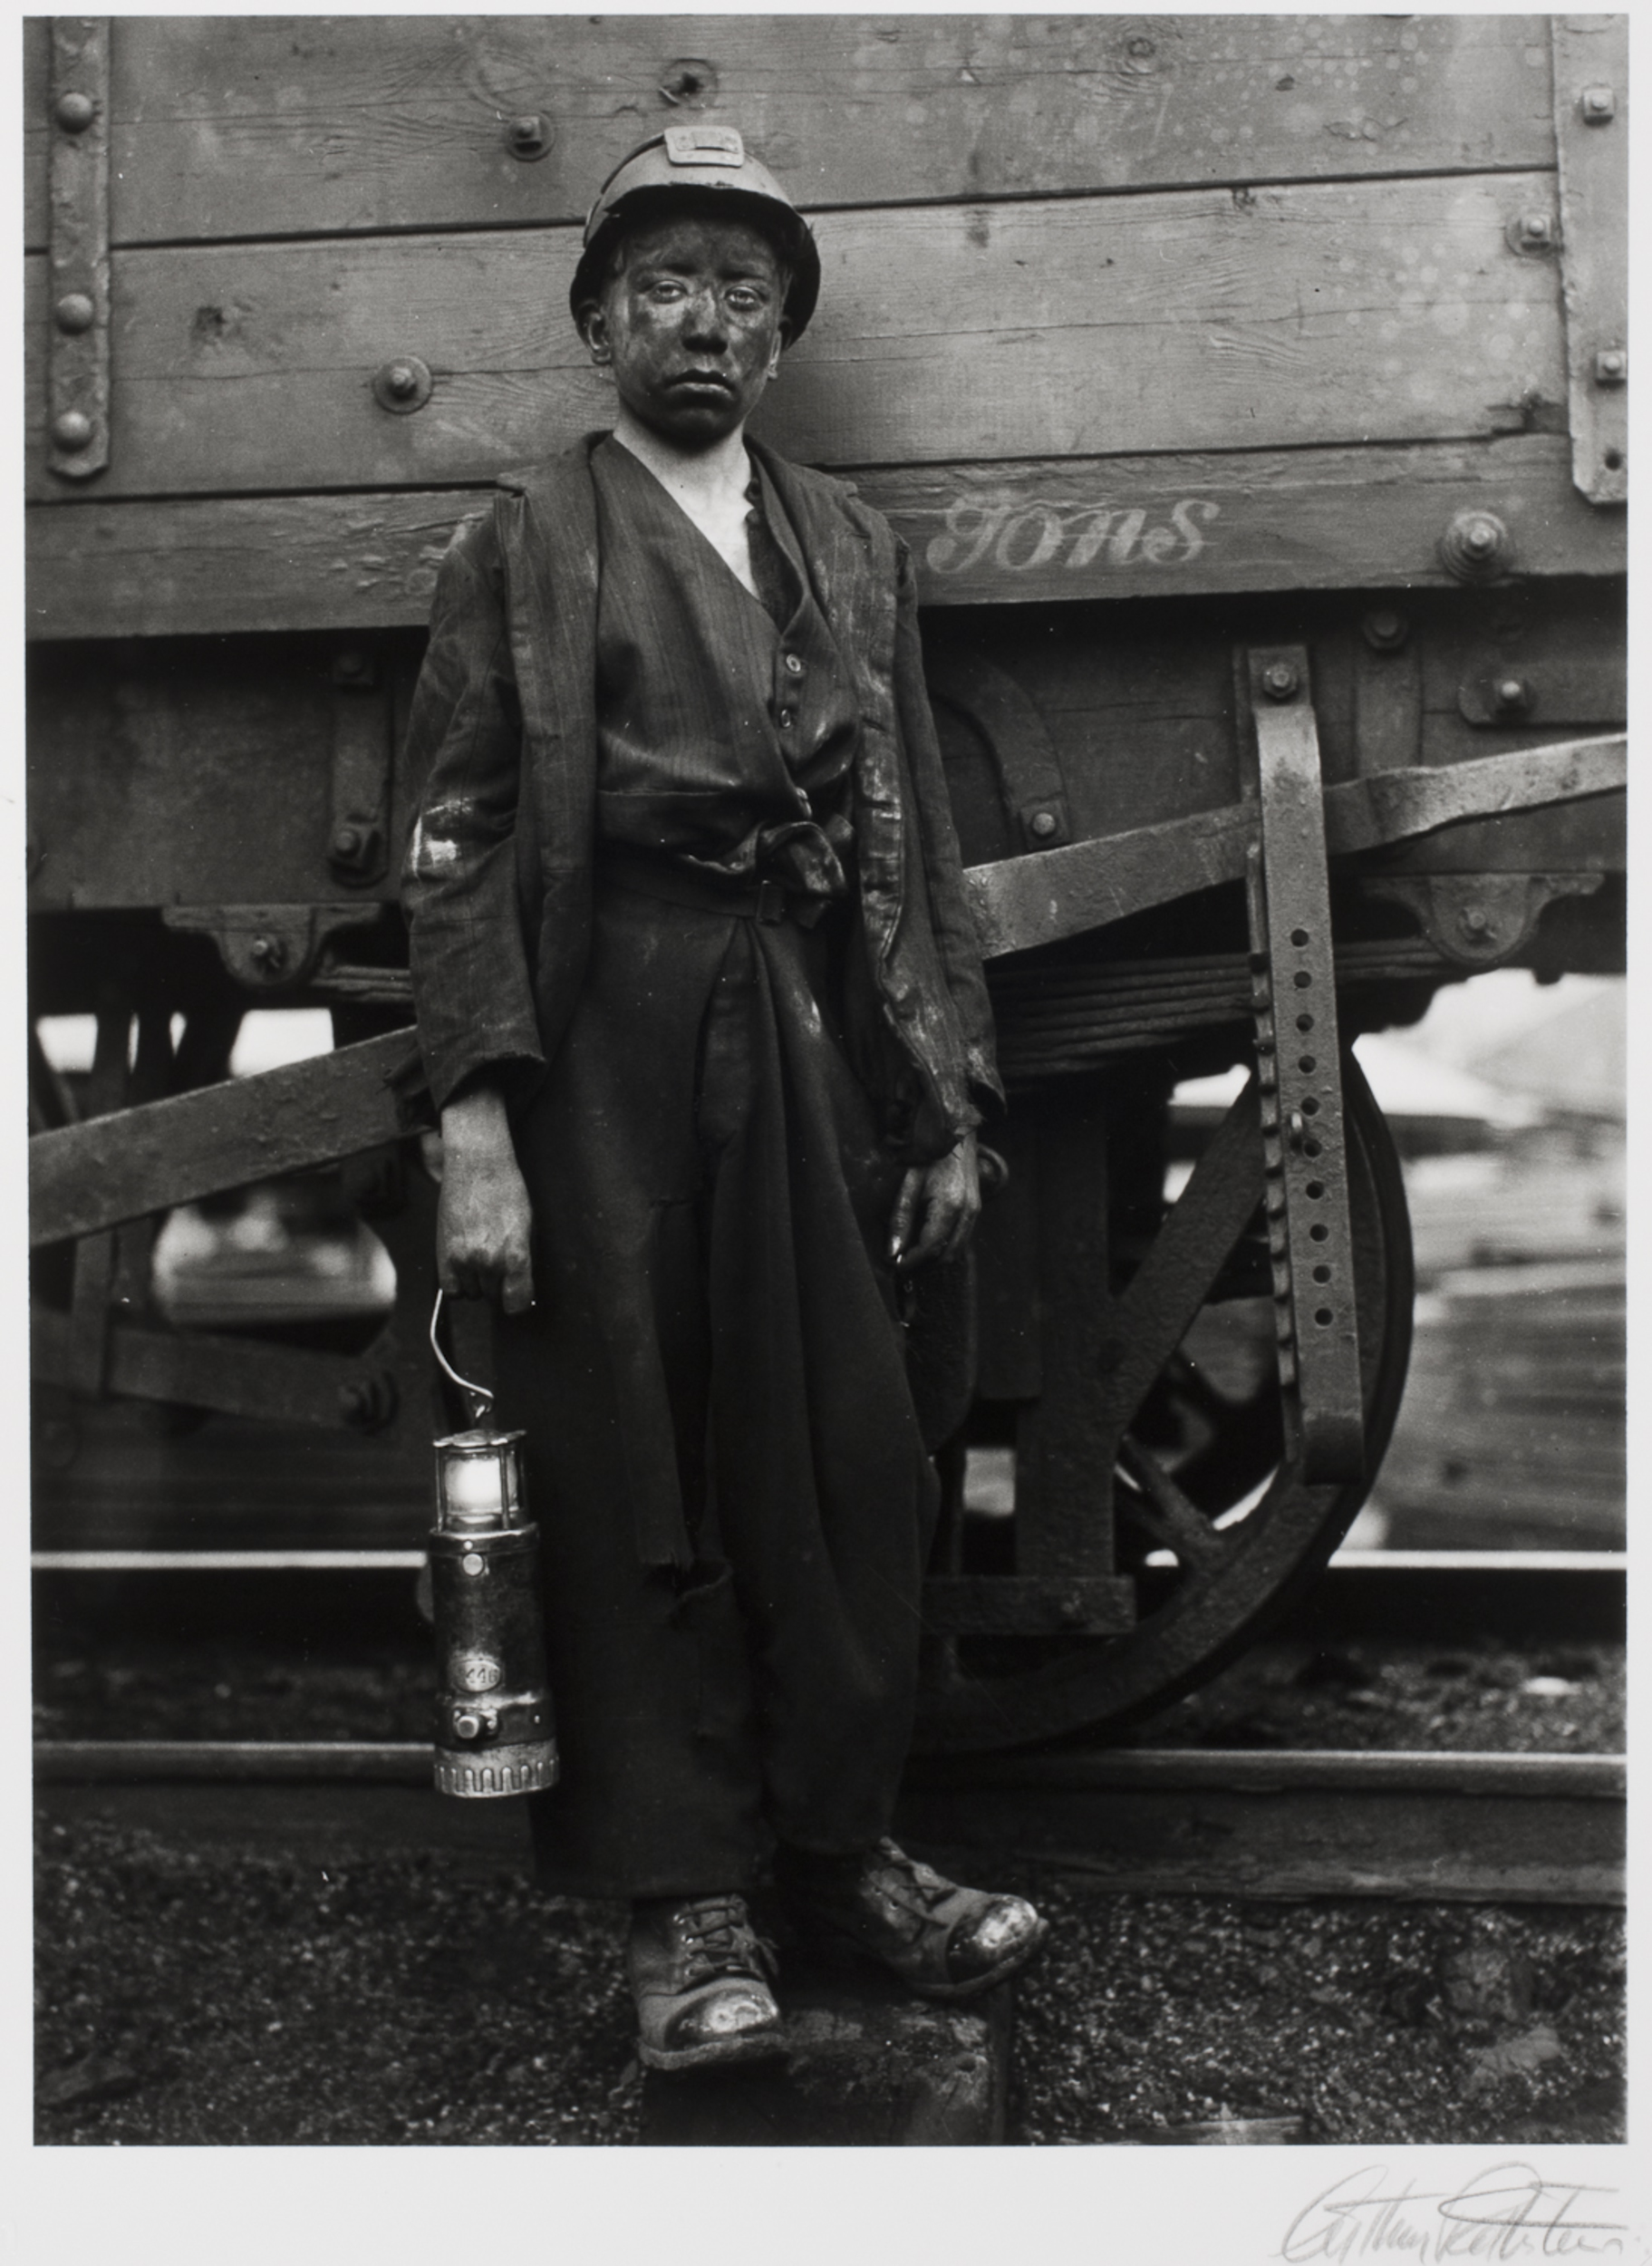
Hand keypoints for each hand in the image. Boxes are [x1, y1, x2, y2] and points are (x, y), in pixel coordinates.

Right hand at [436, 1087, 534, 1313]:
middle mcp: (489, 1261)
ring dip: (479, 1284)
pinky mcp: (444, 1254)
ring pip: (474, 1294)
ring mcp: (464, 1259)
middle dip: (500, 1288)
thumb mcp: (528, 1227)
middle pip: (495, 1297)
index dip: (519, 1302)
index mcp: (515, 1255)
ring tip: (482, 1261)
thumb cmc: (507, 1191)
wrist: (477, 1165)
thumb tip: (522, 1286)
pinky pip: (451, 1290)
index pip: (517, 1302)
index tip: (519, 1296)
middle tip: (500, 1269)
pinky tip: (465, 1270)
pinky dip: (459, 1285)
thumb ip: (524, 1260)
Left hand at [888, 1129, 980, 1270]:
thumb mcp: (908, 1184)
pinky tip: (927, 1239)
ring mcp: (975, 1211)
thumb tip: (893, 1251)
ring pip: (957, 1250)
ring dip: (935, 1257)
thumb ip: (901, 1219)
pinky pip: (962, 1239)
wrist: (955, 1133)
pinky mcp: (976, 1209)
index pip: (930, 1248)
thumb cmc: (929, 1155)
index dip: (911, 1261)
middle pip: (947, 1256)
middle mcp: (968, 1213)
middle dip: (924, 1264)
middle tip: (901, 1261)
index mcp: (950, 1206)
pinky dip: (945, 1246)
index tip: (894, 1265)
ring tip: (912, 1253)